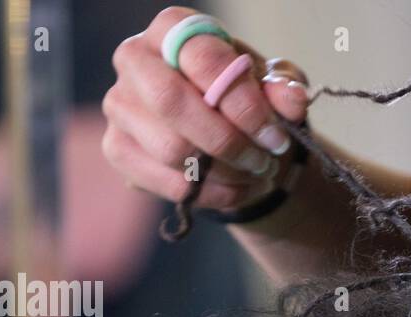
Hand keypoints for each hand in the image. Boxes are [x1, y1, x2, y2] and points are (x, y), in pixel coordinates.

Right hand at [102, 6, 309, 211]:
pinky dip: (212, 194)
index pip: (200, 58)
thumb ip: (284, 88)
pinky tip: (236, 188)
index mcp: (174, 29)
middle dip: (227, 140)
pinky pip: (167, 182)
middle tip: (264, 159)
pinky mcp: (118, 149)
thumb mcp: (274, 85)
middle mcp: (134, 58)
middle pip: (169, 100)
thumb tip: (292, 100)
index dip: (242, 101)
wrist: (225, 131)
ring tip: (256, 173)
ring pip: (171, 149)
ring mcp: (120, 105)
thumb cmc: (246, 96)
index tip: (274, 135)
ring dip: (226, 171)